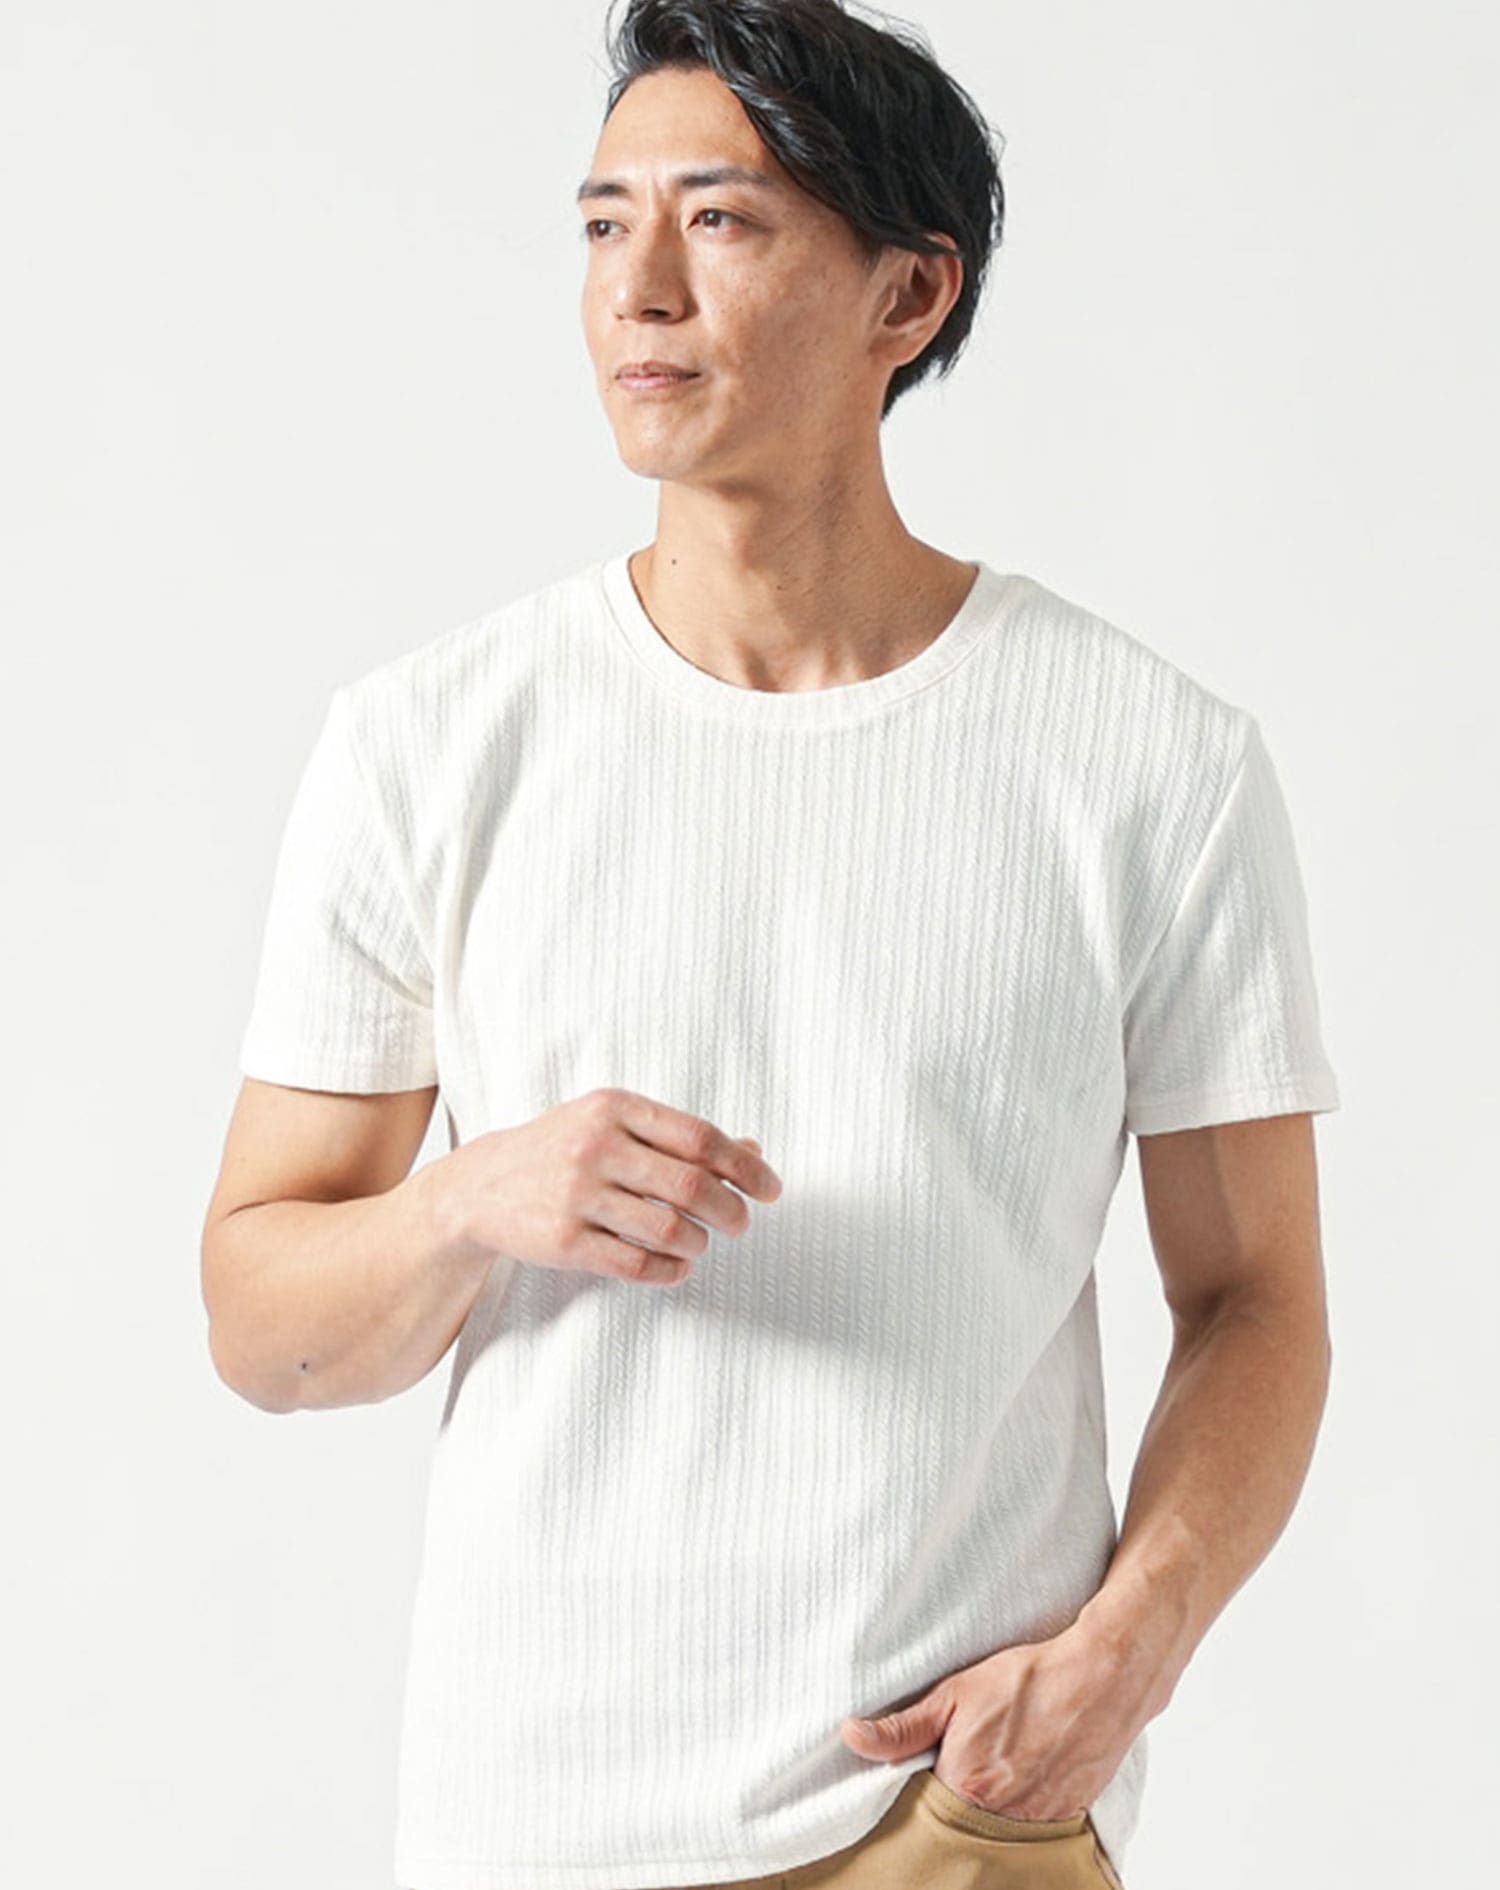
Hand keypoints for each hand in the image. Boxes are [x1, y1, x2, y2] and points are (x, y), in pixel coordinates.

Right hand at [433, 1086, 781, 1286]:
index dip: (744, 1167)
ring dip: (699, 1243)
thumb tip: (754, 1151)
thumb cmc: (562, 1150)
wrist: (480, 1186)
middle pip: (692, 1184)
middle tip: (741, 1224)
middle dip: (731, 1210)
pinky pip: (636, 1264)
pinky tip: (677, 1267)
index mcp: (614, 1108)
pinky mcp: (564, 1241)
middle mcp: (595, 1146)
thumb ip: (679, 1136)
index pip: (699, 1137)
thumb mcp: (614, 1125)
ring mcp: (576, 1194)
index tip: (771, 1189)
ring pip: (669, 1228)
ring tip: (700, 1244)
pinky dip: (669, 1271)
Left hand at [840, 1613, 1156, 1820]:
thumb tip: (850, 1736)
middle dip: (957, 1804)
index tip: (924, 1776)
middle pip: (964, 1827)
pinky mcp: (1069, 1816)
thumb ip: (902, 1727)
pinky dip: (1026, 1811)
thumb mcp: (954, 1694)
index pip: (925, 1812)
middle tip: (966, 1765)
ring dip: (992, 1810)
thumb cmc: (1027, 1679)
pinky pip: (1036, 1829)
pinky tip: (1026, 1779)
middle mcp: (1001, 1816)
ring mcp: (1039, 1821)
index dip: (922, 1794)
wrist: (1101, 1677)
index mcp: (965, 1788)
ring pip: (1000, 1830)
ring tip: (997, 1771)